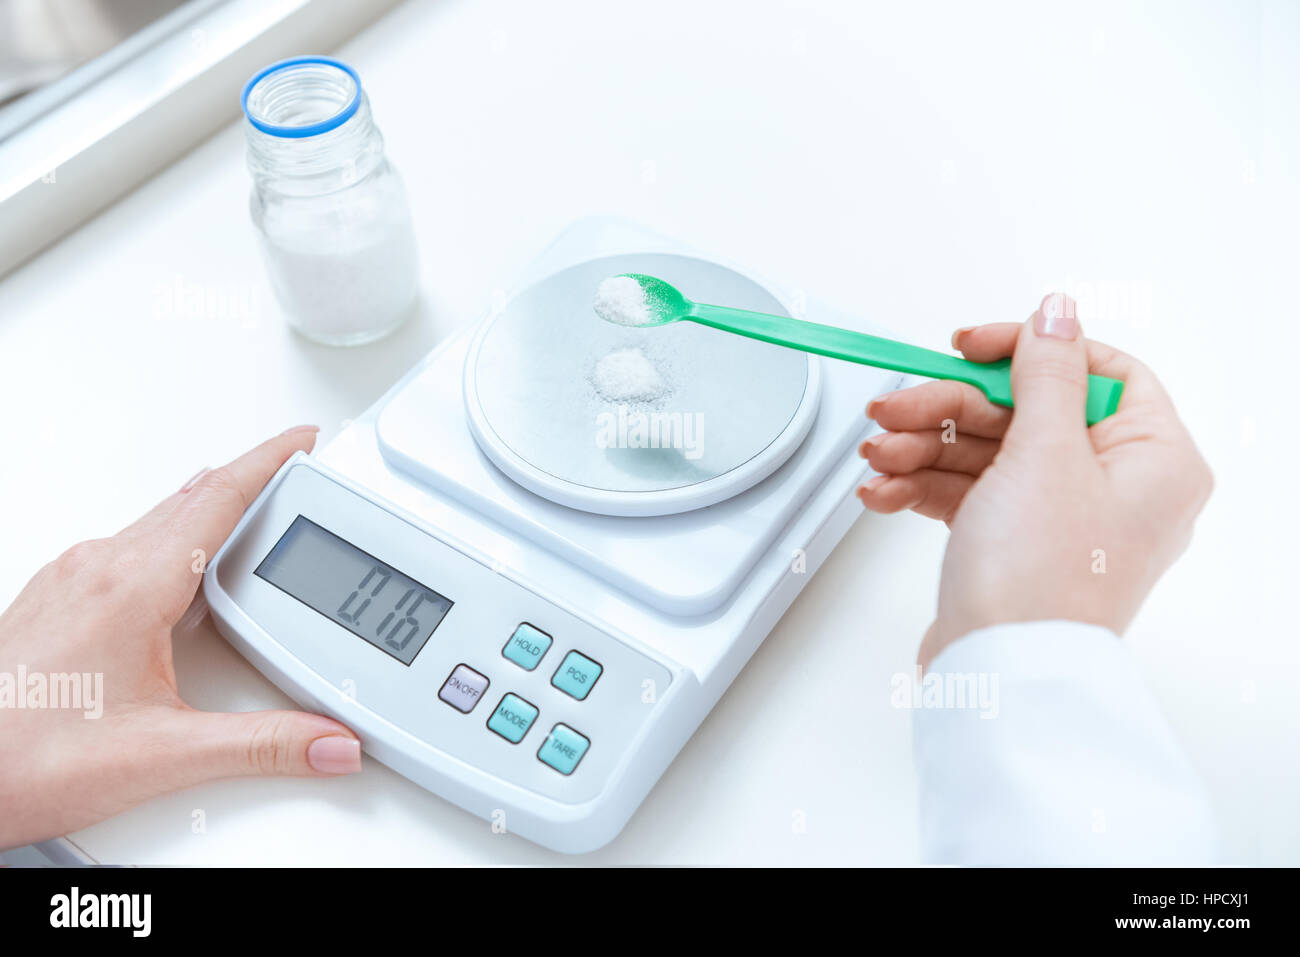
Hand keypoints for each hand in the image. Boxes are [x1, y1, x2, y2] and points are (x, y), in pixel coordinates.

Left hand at [0, 428, 360, 849]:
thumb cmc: (22, 759)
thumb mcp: (165, 756)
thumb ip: (262, 745)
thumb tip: (329, 740)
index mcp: (131, 586)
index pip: (218, 498)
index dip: (269, 462)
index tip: (302, 440)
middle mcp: (95, 570)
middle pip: (189, 500)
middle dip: (249, 480)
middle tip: (292, 474)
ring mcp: (68, 582)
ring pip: (154, 523)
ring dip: (207, 510)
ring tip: (249, 518)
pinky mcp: (53, 601)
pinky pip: (125, 548)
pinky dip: (169, 541)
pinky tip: (178, 575)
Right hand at [857, 294, 1212, 667]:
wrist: (999, 676)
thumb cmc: (1042, 581)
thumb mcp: (1045, 452)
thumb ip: (1046, 372)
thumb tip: (1058, 310)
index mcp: (1153, 458)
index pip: (1096, 371)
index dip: (1026, 350)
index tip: (969, 346)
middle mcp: (1115, 486)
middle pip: (1023, 411)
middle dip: (947, 410)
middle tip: (893, 409)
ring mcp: (1062, 517)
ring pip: (987, 452)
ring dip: (923, 448)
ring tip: (878, 456)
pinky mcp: (1016, 543)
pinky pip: (970, 494)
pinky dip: (924, 487)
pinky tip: (884, 490)